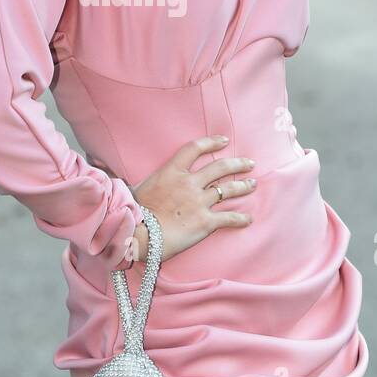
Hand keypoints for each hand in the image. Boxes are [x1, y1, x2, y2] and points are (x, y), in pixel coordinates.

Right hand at [129, 135, 255, 262]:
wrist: (140, 235)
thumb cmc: (135, 212)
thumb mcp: (138, 188)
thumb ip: (144, 181)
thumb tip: (125, 178)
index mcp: (172, 172)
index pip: (194, 149)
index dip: (211, 142)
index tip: (224, 140)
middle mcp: (189, 183)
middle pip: (220, 167)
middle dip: (237, 164)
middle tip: (248, 163)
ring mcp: (199, 202)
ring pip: (228, 189)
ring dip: (243, 186)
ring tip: (252, 185)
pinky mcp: (205, 222)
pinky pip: (229, 218)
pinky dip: (241, 219)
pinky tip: (248, 219)